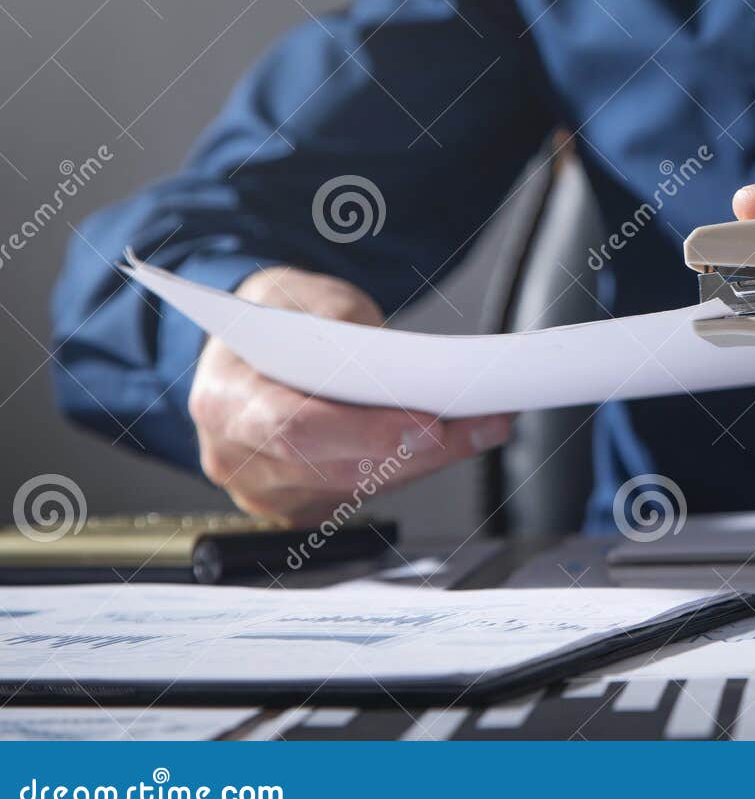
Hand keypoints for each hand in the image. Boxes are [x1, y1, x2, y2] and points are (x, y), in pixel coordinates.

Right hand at [188, 266, 513, 525]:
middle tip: (482, 425)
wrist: (255, 343)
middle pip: (337, 468)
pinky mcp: (301, 504)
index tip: (431, 423)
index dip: (366, 432)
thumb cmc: (278, 316)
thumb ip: (341, 325)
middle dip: (417, 450)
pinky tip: (460, 439)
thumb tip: (394, 363)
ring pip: (361, 487)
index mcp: (223, 400)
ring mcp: (267, 490)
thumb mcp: (304, 294)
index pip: (294, 429)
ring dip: (429, 460)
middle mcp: (236, 457)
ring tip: (486, 425)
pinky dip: (415, 466)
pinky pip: (366, 493)